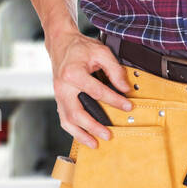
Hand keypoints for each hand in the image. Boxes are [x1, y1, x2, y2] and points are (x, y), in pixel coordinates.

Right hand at [48, 30, 132, 148]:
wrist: (61, 44)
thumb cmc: (81, 48)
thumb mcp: (101, 52)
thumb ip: (115, 70)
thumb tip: (125, 88)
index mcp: (73, 73)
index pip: (97, 91)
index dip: (115, 100)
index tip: (128, 106)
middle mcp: (63, 87)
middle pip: (77, 113)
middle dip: (93, 127)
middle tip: (109, 135)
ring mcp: (58, 95)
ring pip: (67, 120)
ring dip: (81, 134)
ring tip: (95, 144)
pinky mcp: (58, 99)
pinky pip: (64, 118)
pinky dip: (73, 130)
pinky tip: (84, 136)